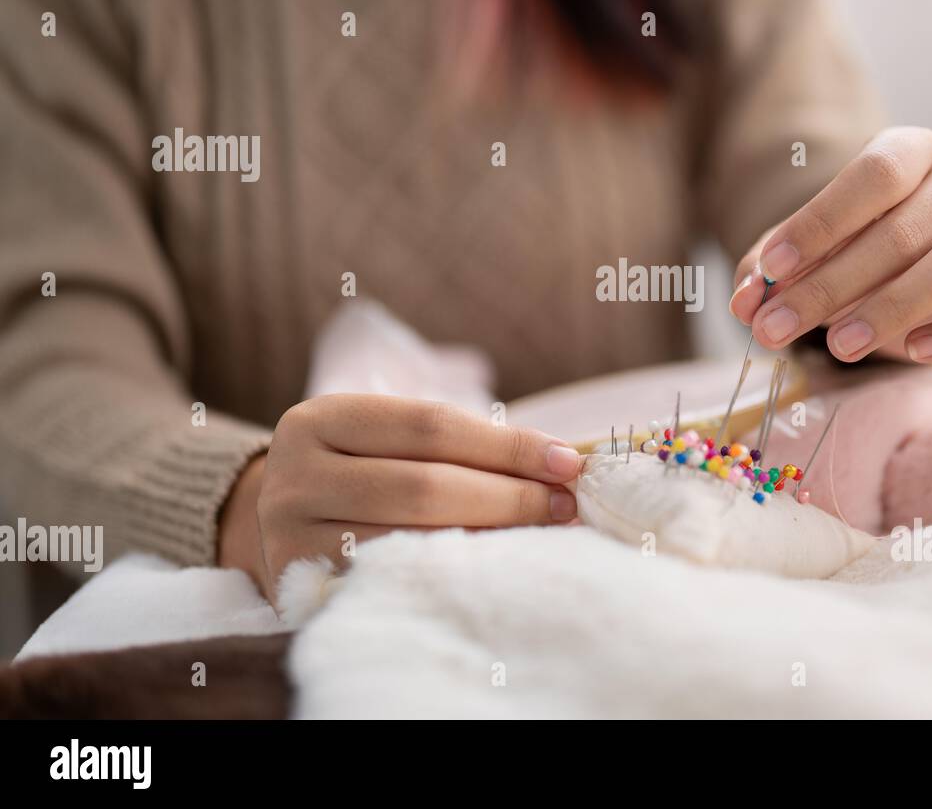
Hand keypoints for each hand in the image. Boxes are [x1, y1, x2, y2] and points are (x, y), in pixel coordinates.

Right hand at [217, 394, 580, 598]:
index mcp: (322, 419)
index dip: (506, 445)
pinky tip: (493, 572)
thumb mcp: (393, 442)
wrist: (282, 526)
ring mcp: (290, 538)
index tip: (568, 462)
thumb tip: (562, 465)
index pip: (431, 425)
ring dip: (489, 542)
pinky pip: (393, 584)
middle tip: (564, 507)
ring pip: (410, 540)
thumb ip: (465, 445)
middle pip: (423, 486)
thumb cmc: (365, 474)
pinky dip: (451, 577)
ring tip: (543, 538)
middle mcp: (295, 475)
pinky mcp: (303, 592)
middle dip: (508, 497)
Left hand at [729, 127, 931, 362]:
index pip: (874, 176)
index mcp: (911, 151)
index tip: (772, 271)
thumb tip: (746, 301)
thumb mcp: (799, 253)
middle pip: (903, 230)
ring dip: (891, 309)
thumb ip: (768, 271)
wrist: (900, 272)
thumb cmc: (846, 250)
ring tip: (838, 346)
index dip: (820, 223)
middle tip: (777, 328)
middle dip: (831, 286)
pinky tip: (915, 351)